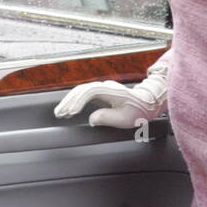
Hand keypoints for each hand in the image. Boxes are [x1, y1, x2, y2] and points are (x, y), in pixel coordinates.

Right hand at [53, 56, 169, 128]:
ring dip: (69, 101)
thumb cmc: (138, 110)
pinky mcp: (101, 93)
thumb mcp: (125, 118)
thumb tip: (92, 119)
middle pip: (81, 90)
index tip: (71, 112)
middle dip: (69, 101)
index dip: (78, 101)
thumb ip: (107, 118)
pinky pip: (84, 94)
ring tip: (60, 113)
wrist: (147, 103)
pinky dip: (75, 101)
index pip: (89, 92)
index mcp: (111, 91)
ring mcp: (102, 88)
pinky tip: (69, 109)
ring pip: (80, 91)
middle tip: (59, 114)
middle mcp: (105, 87)